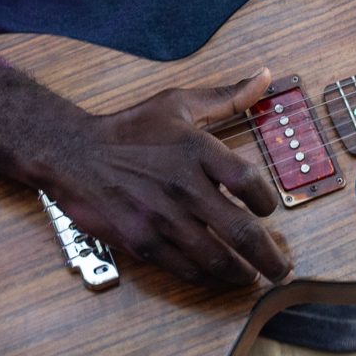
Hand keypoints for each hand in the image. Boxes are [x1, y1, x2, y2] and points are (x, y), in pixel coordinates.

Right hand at [40, 68, 293, 289]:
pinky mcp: (142, 241)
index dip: (267, 201)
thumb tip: (265, 78)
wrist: (73, 153)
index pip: (249, 181)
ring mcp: (162, 218)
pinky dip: (206, 278)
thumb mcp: (179, 103)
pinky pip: (184, 268)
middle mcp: (184, 186)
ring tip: (253, 278)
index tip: (268, 209)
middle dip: (268, 256)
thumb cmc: (130, 128)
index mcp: (197, 149)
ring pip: (215, 258)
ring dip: (241, 273)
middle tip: (282, 269)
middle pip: (241, 231)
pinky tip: (216, 277)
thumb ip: (227, 96)